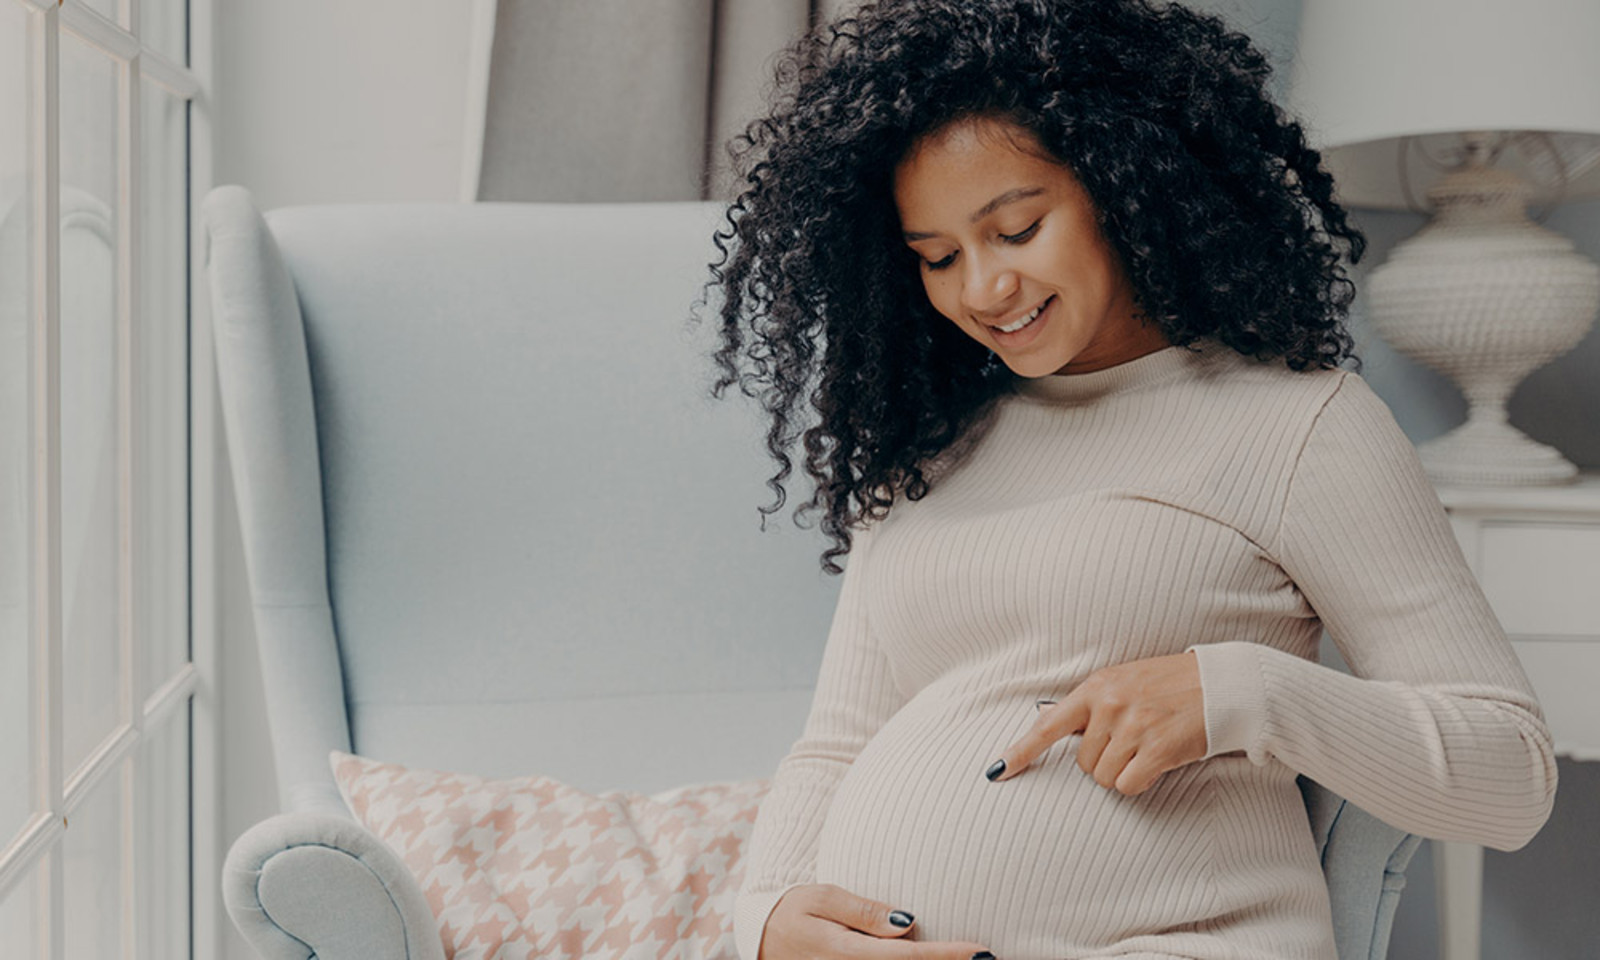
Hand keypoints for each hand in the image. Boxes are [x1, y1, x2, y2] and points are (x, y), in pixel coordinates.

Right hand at [759, 883, 994, 959]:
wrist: (761, 936)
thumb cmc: (793, 910)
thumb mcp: (823, 898)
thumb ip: (863, 911)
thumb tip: (906, 921)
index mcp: (846, 952)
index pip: (907, 957)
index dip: (946, 956)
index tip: (980, 953)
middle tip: (988, 957)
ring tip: (970, 959)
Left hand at [986, 651, 1207, 795]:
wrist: (1219, 684)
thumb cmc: (1169, 685)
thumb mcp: (1123, 681)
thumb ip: (1092, 704)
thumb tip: (1051, 723)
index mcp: (1096, 687)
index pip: (1048, 724)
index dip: (1021, 751)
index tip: (997, 771)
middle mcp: (1110, 705)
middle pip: (1082, 763)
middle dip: (1103, 762)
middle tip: (1131, 743)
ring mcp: (1133, 727)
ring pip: (1104, 778)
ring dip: (1123, 773)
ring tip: (1146, 749)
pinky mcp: (1157, 748)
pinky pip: (1128, 785)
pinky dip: (1139, 782)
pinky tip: (1155, 764)